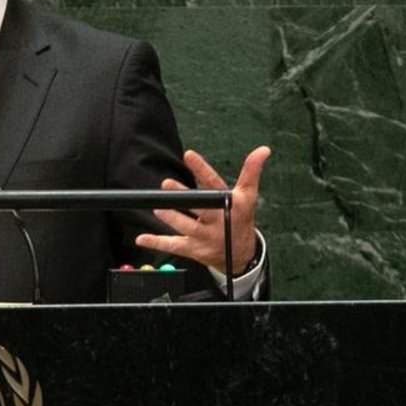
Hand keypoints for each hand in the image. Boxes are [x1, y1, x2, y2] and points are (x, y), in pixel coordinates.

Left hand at [136, 145, 270, 274]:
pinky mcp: (194, 250)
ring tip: (158, 209)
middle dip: (183, 197)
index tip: (189, 155)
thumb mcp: (248, 195)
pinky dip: (156, 243)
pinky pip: (173, 246)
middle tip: (167, 184)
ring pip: (186, 228)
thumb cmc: (240, 219)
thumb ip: (251, 171)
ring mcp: (205, 237)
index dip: (202, 169)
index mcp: (230, 205)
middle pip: (199, 208)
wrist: (241, 255)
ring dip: (171, 218)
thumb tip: (263, 150)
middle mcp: (218, 221)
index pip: (215, 184)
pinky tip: (142, 239)